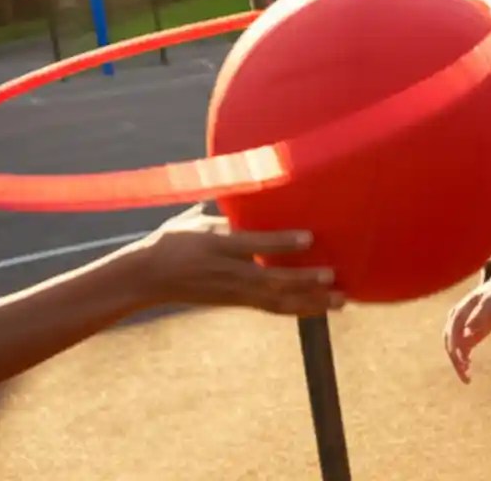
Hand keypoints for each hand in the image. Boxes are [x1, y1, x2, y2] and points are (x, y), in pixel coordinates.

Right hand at [128, 204, 344, 316]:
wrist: (148, 278)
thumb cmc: (172, 241)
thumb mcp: (194, 219)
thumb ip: (222, 208)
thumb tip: (244, 182)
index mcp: (217, 245)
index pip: (254, 244)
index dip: (282, 243)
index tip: (309, 237)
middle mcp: (228, 271)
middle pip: (271, 279)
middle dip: (304, 280)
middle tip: (334, 276)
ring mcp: (234, 291)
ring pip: (277, 300)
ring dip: (311, 301)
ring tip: (342, 300)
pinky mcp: (237, 302)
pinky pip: (273, 308)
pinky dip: (300, 309)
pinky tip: (321, 308)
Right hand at [443, 256, 490, 383]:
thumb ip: (480, 316)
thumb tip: (467, 332)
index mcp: (459, 312)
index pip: (452, 334)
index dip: (456, 349)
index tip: (463, 363)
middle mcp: (455, 320)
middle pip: (449, 343)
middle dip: (455, 360)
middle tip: (465, 376)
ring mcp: (460, 327)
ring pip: (452, 347)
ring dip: (457, 362)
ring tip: (467, 378)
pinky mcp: (467, 333)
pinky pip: (460, 348)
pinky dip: (462, 360)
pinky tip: (469, 370)